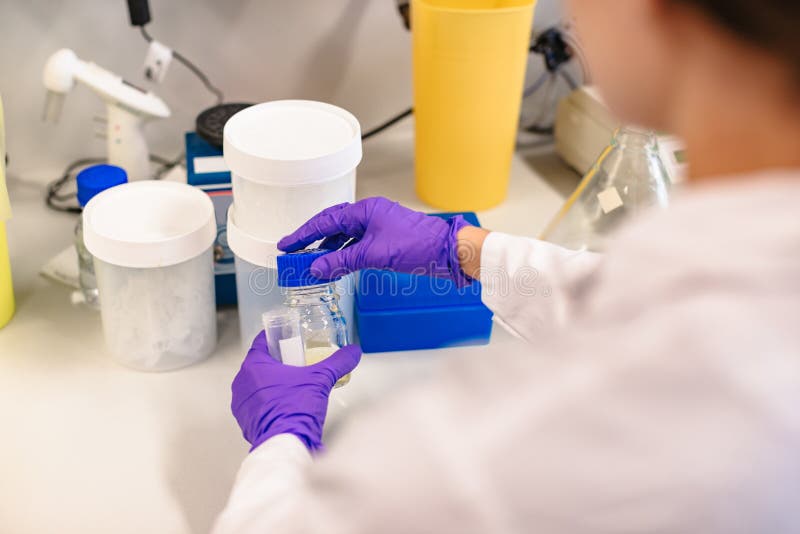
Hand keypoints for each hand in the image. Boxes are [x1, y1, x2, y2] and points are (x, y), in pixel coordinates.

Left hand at [231, 331, 361, 452]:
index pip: (262, 342)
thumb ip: (338, 362)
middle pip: (260, 364)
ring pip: (257, 385)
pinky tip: (286, 405)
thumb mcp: (322, 379)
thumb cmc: (296, 408)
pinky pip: (256, 404)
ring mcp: (241, 404)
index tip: (289, 339)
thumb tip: (353, 351)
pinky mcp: (245, 421)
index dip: (277, 338)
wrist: (286, 444)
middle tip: (297, 363)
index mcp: (254, 365)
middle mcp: (242, 382)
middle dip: (277, 362)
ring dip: (271, 383)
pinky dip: (269, 401)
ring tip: (293, 386)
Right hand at [277, 197, 472, 285]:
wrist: (448, 252)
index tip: (285, 245)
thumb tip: (316, 269)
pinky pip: (357, 246)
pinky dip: (344, 256)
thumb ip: (342, 262)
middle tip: (294, 255)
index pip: (325, 221)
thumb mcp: (374, 255)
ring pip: (345, 238)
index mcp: (365, 210)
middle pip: (333, 227)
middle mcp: (369, 215)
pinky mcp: (386, 241)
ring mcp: (378, 228)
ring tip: (311, 265)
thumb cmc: (417, 246)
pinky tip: (336, 267)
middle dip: (312, 241)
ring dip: (328, 251)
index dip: (303, 234)